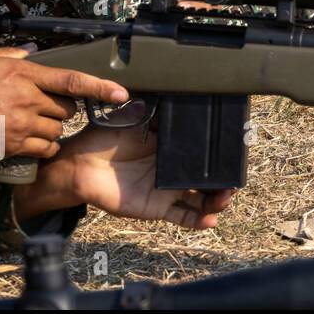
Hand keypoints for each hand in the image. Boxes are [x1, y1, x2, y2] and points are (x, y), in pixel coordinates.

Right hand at [0, 49, 128, 173]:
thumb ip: (10, 54)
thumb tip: (32, 51)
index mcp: (23, 74)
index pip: (72, 80)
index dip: (101, 87)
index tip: (122, 92)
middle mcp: (28, 99)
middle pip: (68, 107)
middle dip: (62, 107)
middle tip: (42, 105)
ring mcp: (23, 124)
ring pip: (58, 128)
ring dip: (51, 126)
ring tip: (29, 122)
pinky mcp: (15, 145)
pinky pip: (47, 147)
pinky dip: (45, 145)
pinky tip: (31, 140)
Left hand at [15, 125, 233, 228]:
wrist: (78, 165)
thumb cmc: (103, 137)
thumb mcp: (130, 116)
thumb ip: (150, 108)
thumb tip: (171, 93)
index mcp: (171, 146)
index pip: (202, 149)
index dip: (219, 152)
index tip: (235, 151)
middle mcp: (174, 168)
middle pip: (208, 177)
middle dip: (225, 180)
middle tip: (235, 180)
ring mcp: (168, 190)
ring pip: (201, 199)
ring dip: (217, 201)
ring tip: (225, 198)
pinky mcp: (158, 207)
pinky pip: (183, 217)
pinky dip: (198, 220)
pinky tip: (210, 220)